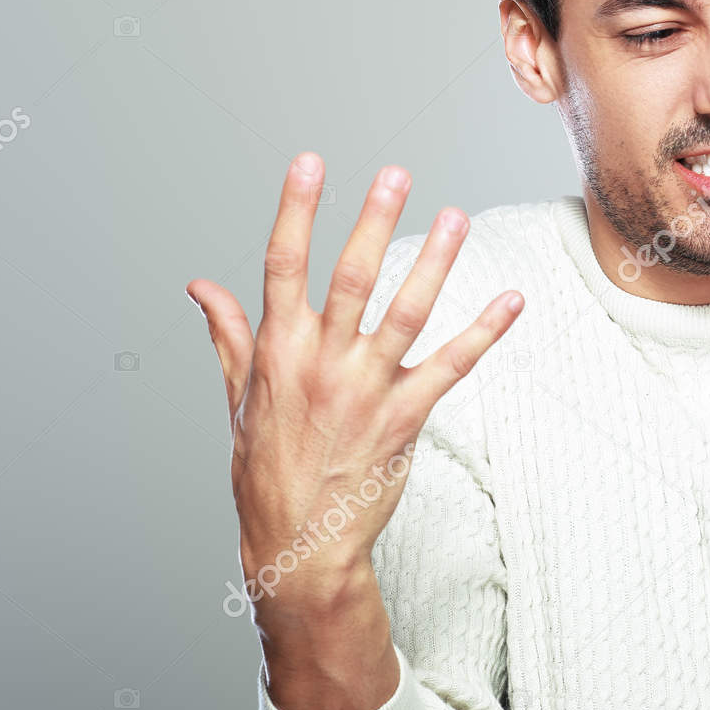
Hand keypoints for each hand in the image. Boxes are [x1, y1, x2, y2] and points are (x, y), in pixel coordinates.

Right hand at [188, 153, 523, 709]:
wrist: (299, 546)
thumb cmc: (266, 474)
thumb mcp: (238, 401)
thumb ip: (228, 334)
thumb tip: (200, 286)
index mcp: (276, 352)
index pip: (282, 265)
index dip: (297, 210)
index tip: (310, 163)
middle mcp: (320, 364)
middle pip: (349, 277)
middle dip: (373, 220)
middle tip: (396, 174)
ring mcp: (365, 391)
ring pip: (405, 312)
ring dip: (434, 262)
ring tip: (455, 218)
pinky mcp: (404, 418)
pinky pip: (452, 366)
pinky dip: (485, 332)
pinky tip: (510, 300)